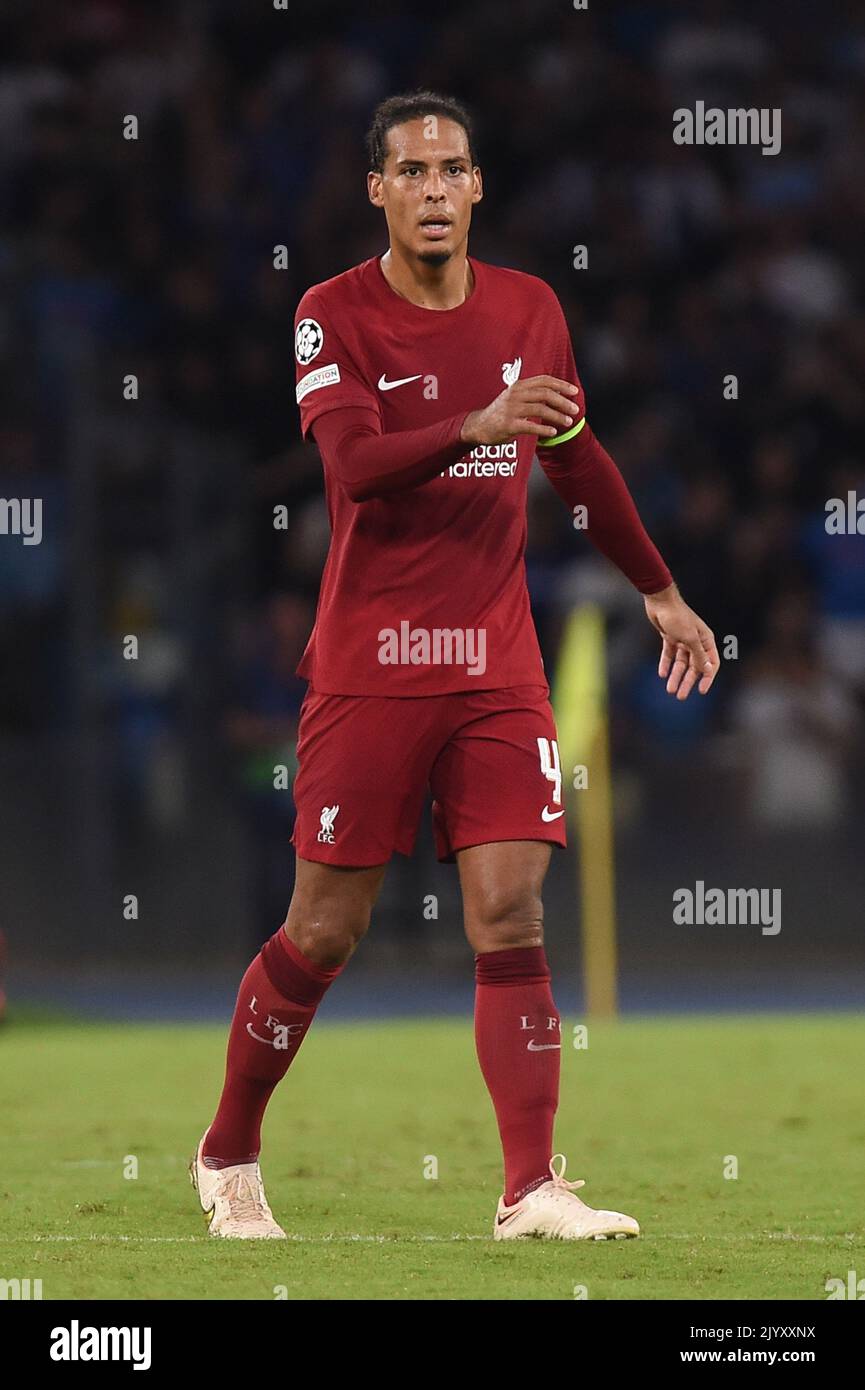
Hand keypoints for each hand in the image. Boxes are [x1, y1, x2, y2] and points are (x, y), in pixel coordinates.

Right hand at [460, 375, 579, 445]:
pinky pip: (530, 426)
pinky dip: (544, 429)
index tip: (574, 391)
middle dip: (563, 401)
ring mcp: (511, 410)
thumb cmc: (501, 412)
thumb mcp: (515, 397)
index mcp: (518, 386)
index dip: (561, 385)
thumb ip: (533, 394)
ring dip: (557, 416)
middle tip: (575, 409)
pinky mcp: (508, 425)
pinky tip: (553, 432)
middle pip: (545, 394)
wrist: (479, 426)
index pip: (544, 381)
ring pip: (540, 410)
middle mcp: (515, 395)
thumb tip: (559, 394)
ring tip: (568, 422)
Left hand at [644, 583, 719, 698]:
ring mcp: (682, 639)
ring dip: (676, 676)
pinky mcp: (670, 637)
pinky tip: (662, 674)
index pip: (711, 663)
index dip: (707, 678)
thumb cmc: (677, 617)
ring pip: (681, 663)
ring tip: (670, 690)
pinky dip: (666, 664)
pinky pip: (669, 654)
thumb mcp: (689, 638)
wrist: (660, 601)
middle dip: (687, 682)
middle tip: (680, 696)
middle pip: (694, 666)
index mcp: (706, 640)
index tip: (701, 691)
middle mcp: (696, 641)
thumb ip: (698, 655)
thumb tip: (707, 670)